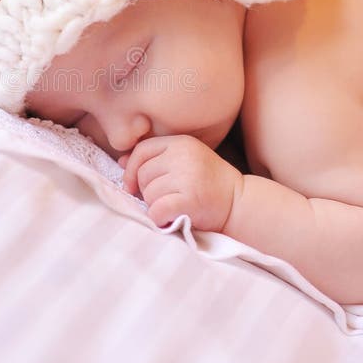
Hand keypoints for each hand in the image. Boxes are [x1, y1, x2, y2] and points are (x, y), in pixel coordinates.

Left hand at [119, 135, 242, 232]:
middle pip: (143, 174)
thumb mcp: (185, 162)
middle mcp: (184, 156)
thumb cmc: (209, 184)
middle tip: (162, 199)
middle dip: (145, 191)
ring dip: (154, 206)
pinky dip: (158, 218)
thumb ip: (156, 159)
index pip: (142, 150)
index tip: (132, 185)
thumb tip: (122, 162)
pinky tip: (168, 219)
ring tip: (171, 208)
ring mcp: (188, 177)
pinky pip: (157, 209)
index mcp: (182, 143)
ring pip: (148, 194)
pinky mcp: (191, 199)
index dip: (131, 168)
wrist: (240, 203)